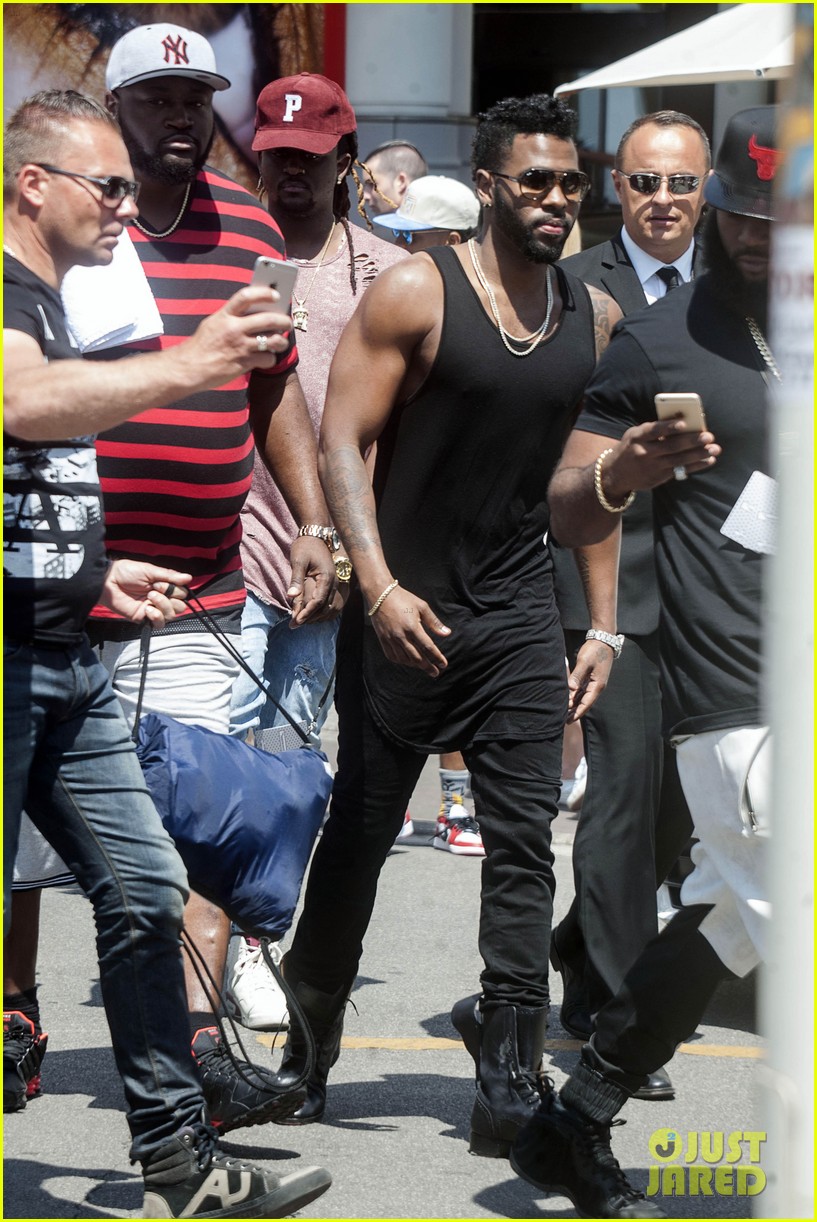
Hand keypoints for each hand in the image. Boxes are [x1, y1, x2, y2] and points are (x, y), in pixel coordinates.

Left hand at [100, 561, 191, 627]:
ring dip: (163, 605)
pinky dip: (157, 617)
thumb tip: (189, 577)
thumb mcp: (150, 570)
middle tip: (154, 590)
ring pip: (171, 615)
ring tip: (149, 597)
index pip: (182, 594)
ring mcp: (153, 609)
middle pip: (180, 606)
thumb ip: (169, 576)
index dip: (175, 590)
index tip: (159, 582)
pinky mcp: (144, 618)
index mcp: (164, 586)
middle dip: (170, 598)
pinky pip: (159, 624)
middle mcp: (161, 598)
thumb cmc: (127, 572)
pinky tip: (148, 610)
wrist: (108, 581)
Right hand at [179, 286, 292, 385]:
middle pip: (268, 319)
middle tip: (287, 322)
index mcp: (224, 315)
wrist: (188, 369)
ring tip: (280, 342)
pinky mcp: (244, 363)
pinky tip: (265, 359)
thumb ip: (231, 317)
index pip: (246, 296)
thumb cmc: (202, 346)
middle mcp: (233, 329)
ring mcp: (240, 346)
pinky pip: (268, 359)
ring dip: (282, 341)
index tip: (276, 295)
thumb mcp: (213, 324)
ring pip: (273, 340)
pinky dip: (270, 359)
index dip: (264, 293)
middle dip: (283, 320)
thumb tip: (255, 312)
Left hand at [286, 537, 336, 625]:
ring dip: (314, 615)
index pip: (318, 602)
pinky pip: (326, 600)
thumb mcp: (298, 561)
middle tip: (294, 625)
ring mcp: (333, 582)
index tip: (295, 622)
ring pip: (326, 606)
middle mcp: (333, 582)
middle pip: (324, 607)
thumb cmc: (305, 546)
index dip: (306, 613)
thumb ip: (296, 579)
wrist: (315, 534)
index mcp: (326, 578)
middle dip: (309, 618)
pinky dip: (317, 608)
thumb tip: (290, 596)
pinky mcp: (329, 582)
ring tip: (299, 621)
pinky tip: (306, 612)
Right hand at [369, 586, 450, 677]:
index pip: (428, 647)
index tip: (443, 664)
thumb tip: (447, 634)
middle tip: (435, 672)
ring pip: (404, 659)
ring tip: (424, 667)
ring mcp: (390, 639)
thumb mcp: (422, 607)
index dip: (437, 657)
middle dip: (427, 667)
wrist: (380, 594)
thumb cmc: (403, 598)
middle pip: (417, 658)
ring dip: (415, 666)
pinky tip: (408, 662)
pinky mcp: (382, 639)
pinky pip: (392, 656)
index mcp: (412, 627)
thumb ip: (434, 622)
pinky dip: (402, 662)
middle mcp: (400, 635)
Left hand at [566, 639, 614, 721]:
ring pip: (583, 697)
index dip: (578, 712)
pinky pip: (583, 690)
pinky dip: (576, 696)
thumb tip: (571, 689)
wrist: (603, 640)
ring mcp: (594, 682)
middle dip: (575, 712)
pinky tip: (569, 700)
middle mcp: (597, 686)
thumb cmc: (595, 650)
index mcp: (598, 685)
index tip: (570, 720)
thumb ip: (577, 676)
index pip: (587, 702)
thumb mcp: (584, 662)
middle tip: (564, 721)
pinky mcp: (591, 677)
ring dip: (575, 705)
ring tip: (565, 713)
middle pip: (585, 702)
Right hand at [603, 419, 720, 496]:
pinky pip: (680, 471)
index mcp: (637, 437)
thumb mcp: (635, 435)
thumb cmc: (630, 448)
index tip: (684, 423)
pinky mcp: (658, 478)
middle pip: (671, 446)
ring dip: (698, 454)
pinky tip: (708, 460)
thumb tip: (682, 420)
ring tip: (714, 449)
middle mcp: (644, 452)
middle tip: (709, 436)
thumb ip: (655, 429)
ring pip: (679, 460)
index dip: (669, 427)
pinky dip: (695, 465)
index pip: (654, 430)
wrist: (614, 475)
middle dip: (692, 441)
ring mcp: (652, 467)